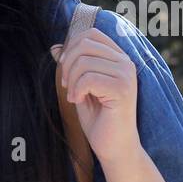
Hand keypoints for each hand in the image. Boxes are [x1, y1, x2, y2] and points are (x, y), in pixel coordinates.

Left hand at [51, 28, 139, 161]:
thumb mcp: (80, 87)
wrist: (114, 147)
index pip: (91, 34)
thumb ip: (72, 66)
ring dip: (71, 81)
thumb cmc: (99, 119)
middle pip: (85, 44)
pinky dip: (77, 90)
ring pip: (85, 62)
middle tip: (67, 86)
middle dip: (68, 65)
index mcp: (118, 58)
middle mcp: (126, 62)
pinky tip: (79, 102)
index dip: (71, 47)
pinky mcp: (123, 89)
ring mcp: (126, 75)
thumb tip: (55, 47)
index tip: (65, 69)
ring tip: (74, 97)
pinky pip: (89, 78)